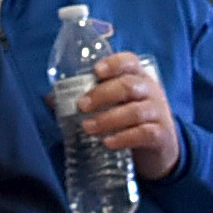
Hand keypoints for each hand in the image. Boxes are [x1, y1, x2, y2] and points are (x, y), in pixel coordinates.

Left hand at [76, 53, 180, 177]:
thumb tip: (51, 99)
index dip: (114, 64)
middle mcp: (151, 91)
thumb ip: (89, 99)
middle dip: (102, 94)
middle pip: (128, 85)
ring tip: (88, 127)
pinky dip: (124, 137)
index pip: (130, 62)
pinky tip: (108, 142)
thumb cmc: (132, 121)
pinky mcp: (161, 135)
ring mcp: (158, 113)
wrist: (161, 150)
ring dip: (108, 118)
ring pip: (135, 111)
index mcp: (138, 78)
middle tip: (81, 105)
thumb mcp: (116, 106)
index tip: (96, 71)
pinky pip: (144, 133)